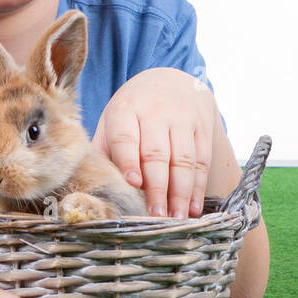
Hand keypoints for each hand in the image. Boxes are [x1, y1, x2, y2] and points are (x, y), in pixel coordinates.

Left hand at [91, 67, 218, 219]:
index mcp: (125, 110)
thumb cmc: (132, 110)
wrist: (169, 79)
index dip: (129, 161)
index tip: (133, 184)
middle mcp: (155, 112)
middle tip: (156, 216)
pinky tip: (193, 207)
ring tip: (176, 218)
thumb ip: (104, 148)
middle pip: (157, 154)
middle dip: (157, 188)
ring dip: (181, 193)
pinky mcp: (202, 127)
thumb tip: (95, 185)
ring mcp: (182, 120)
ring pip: (183, 160)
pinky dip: (198, 186)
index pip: (126, 137)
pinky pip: (202, 160)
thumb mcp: (112, 119)